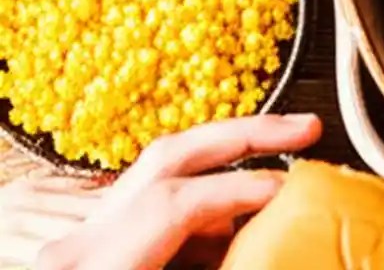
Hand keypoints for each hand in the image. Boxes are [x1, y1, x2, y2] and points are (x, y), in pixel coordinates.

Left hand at [0, 114, 322, 269]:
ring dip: (227, 163)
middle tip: (304, 128)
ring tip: (284, 167)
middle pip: (169, 158)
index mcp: (94, 266)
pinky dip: (204, 204)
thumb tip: (267, 242)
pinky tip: (240, 219)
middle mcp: (78, 244)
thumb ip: (214, 267)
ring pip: (161, 174)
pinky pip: (154, 206)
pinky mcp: (89, 247)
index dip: (243, 190)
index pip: (178, 203)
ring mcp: (80, 240)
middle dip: (243, 135)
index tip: (294, 191)